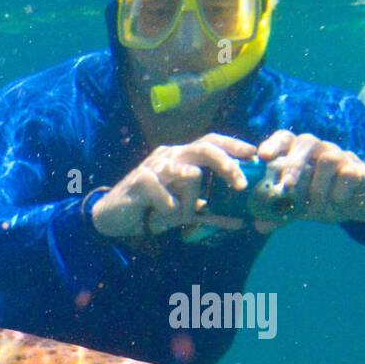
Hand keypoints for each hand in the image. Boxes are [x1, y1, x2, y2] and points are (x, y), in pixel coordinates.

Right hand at [90, 134, 256, 239]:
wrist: (110, 218)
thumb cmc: (148, 211)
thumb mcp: (183, 213)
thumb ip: (210, 214)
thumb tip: (239, 222)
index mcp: (181, 157)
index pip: (211, 142)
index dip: (233, 145)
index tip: (254, 153)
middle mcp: (170, 155)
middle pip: (206, 148)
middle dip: (228, 166)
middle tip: (241, 185)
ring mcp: (154, 165)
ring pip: (191, 175)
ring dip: (189, 202)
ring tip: (175, 214)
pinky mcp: (141, 179)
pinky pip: (168, 195)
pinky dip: (168, 209)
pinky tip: (157, 214)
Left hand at [255, 130, 364, 232]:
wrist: (358, 204)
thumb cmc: (321, 200)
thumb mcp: (297, 208)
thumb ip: (278, 215)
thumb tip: (259, 226)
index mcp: (299, 154)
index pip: (285, 139)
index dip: (274, 144)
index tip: (263, 156)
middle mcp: (319, 149)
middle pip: (306, 141)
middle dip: (293, 165)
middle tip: (286, 187)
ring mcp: (341, 157)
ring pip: (328, 159)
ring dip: (318, 188)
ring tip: (315, 208)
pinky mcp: (360, 169)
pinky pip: (349, 174)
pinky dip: (339, 192)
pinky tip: (337, 202)